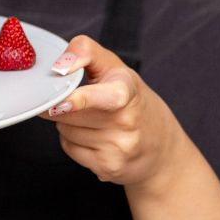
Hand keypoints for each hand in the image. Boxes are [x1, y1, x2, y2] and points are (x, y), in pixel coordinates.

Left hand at [41, 35, 184, 196]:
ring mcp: (118, 148)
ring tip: (91, 119)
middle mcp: (126, 122)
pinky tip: (92, 136)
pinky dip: (72, 141)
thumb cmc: (131, 99)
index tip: (63, 101)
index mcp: (128, 91)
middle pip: (69, 113)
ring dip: (67, 123)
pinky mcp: (108, 168)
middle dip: (63, 104)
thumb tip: (59, 66)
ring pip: (65, 130)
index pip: (106, 96)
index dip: (81, 99)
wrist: (160, 146)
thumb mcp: (115, 67)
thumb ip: (85, 51)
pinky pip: (68, 149)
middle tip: (76, 99)